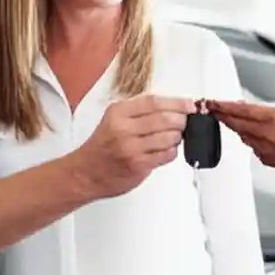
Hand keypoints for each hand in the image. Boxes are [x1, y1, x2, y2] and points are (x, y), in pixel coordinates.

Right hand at [73, 94, 196, 197]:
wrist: (85, 173)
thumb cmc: (102, 146)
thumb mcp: (114, 119)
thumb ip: (139, 111)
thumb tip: (172, 106)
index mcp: (118, 112)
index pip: (154, 102)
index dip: (177, 103)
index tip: (189, 105)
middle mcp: (123, 128)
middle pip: (165, 118)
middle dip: (182, 120)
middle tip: (185, 122)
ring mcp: (131, 148)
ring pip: (169, 137)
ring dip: (178, 137)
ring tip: (174, 137)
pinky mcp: (138, 165)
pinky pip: (166, 155)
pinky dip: (172, 151)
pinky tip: (166, 150)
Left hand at [208, 100, 274, 177]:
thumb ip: (270, 112)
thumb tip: (254, 110)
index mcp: (271, 118)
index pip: (240, 110)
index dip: (224, 106)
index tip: (213, 103)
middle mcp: (264, 133)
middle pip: (235, 123)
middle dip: (222, 115)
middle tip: (213, 110)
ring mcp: (262, 147)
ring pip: (243, 135)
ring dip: (236, 127)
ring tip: (232, 120)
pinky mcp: (265, 158)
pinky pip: (252, 146)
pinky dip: (251, 139)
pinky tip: (254, 135)